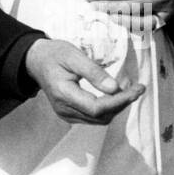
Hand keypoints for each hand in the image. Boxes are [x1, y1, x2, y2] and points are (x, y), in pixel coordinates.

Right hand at [24, 38, 144, 124]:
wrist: (36, 60)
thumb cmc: (55, 54)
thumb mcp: (74, 56)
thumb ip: (94, 72)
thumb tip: (114, 88)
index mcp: (63, 94)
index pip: (98, 107)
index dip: (120, 101)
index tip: (137, 89)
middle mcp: (64, 109)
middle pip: (101, 116)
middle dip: (122, 104)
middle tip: (136, 88)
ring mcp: (66, 114)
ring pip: (99, 119)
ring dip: (116, 107)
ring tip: (128, 91)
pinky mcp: (69, 114)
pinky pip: (93, 117)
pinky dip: (108, 108)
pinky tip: (114, 96)